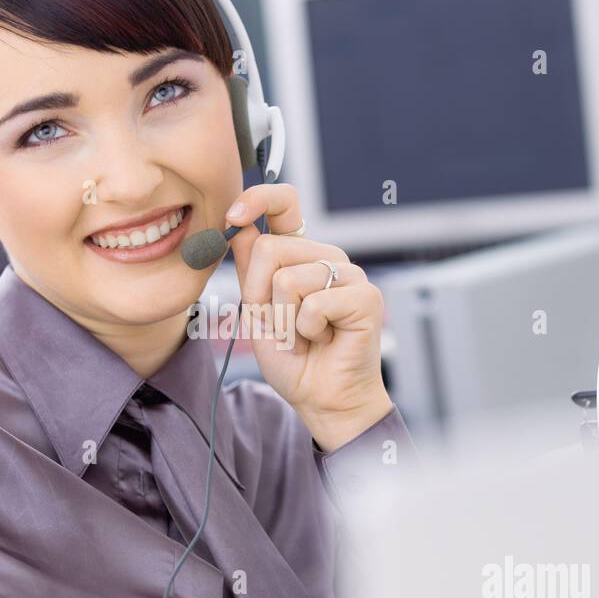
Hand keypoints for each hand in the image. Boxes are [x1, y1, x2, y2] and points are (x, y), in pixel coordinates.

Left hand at [224, 182, 393, 452]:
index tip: (233, 216)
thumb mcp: (257, 310)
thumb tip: (239, 226)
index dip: (257, 199)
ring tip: (302, 335)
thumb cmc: (293, 358)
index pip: (285, 204)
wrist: (320, 398)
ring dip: (283, 318)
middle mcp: (326, 258)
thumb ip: (250, 269)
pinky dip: (306, 330)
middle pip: (271, 248)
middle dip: (259, 294)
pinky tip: (322, 340)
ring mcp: (349, 275)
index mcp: (301, 254)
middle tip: (278, 324)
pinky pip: (314, 303)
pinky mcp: (365, 297)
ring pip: (288, 278)